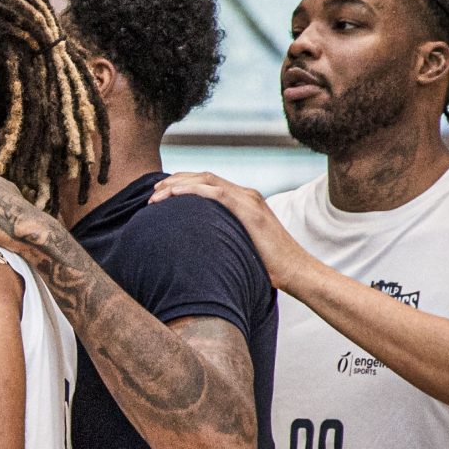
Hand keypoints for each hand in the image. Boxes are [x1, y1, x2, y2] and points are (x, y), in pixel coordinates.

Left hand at [152, 171, 313, 289]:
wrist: (296, 271)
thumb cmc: (269, 267)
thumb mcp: (241, 247)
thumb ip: (224, 239)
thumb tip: (200, 250)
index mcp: (244, 201)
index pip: (208, 184)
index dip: (182, 185)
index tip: (161, 195)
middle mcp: (246, 195)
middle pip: (204, 177)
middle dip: (175, 181)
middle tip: (152, 193)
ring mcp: (249, 200)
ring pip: (206, 181)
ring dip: (178, 185)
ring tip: (156, 196)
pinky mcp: (250, 210)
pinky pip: (216, 192)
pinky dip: (192, 190)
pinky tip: (173, 195)